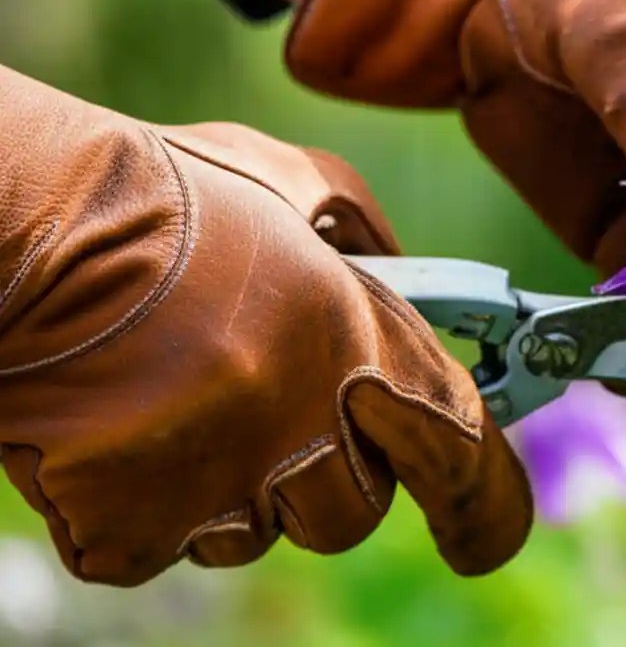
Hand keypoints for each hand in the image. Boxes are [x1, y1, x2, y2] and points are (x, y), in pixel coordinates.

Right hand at [0, 65, 530, 585]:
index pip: (460, 458)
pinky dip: (132, 506)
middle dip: (318, 476)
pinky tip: (109, 431)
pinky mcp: (136, 528)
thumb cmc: (156, 194)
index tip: (478, 529)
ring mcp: (224, 487)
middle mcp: (310, 429)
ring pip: (252, 536)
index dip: (480, 499)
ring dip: (224, 489)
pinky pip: (155, 547)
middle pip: (349, 511)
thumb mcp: (287, 178)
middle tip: (256, 411)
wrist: (27, 225)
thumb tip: (393, 259)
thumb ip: (360, 226)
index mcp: (362, 347)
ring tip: (167, 401)